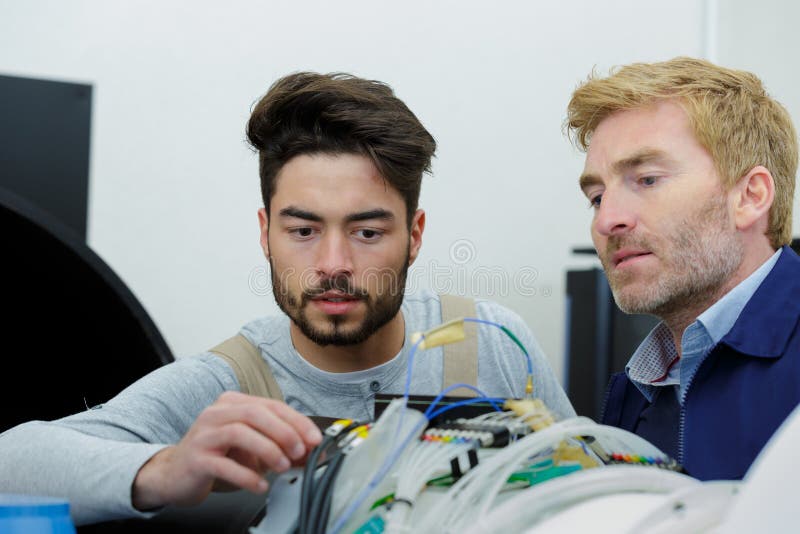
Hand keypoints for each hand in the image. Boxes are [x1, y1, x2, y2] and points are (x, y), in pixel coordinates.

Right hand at [131, 391, 321, 509]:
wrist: (174, 475)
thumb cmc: (216, 456)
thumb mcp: (250, 446)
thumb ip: (278, 444)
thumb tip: (309, 451)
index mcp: (233, 403)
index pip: (271, 405)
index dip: (296, 421)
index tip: (314, 438)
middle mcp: (217, 413)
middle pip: (256, 413)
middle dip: (284, 432)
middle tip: (299, 451)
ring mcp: (204, 434)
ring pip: (240, 432)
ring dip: (268, 449)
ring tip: (282, 467)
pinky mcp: (196, 458)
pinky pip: (224, 465)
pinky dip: (247, 475)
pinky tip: (260, 485)